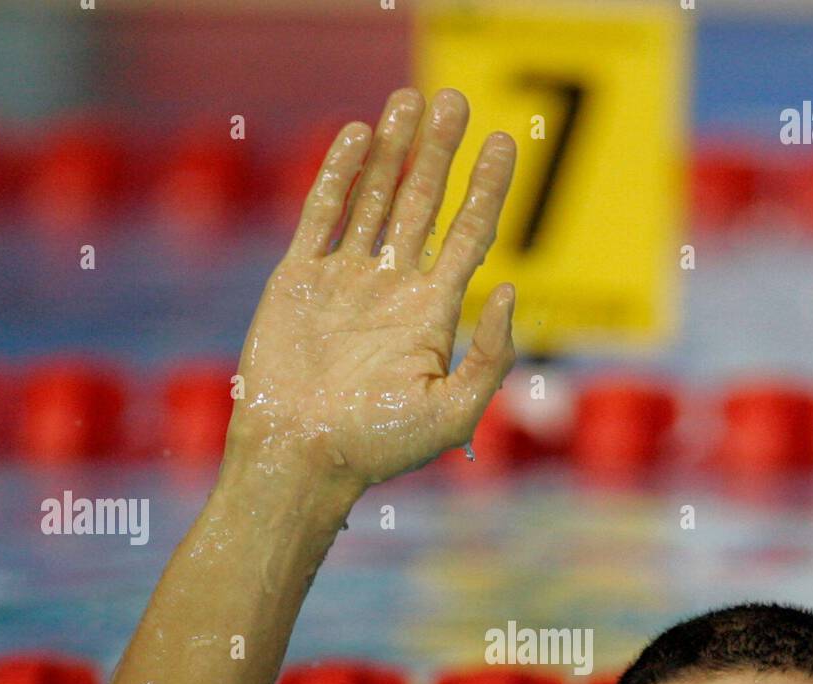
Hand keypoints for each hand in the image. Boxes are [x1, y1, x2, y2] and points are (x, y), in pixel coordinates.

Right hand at [225, 87, 516, 502]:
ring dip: (394, 152)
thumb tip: (512, 292)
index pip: (469, 236)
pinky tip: (361, 135)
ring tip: (411, 100)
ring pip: (376, 198)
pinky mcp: (300, 278)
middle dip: (441, 153)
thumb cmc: (378, 446)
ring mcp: (346, 280)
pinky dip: (341, 175)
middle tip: (454, 99)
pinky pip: (323, 213)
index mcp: (433, 314)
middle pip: (425, 204)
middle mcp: (393, 289)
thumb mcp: (453, 412)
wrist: (301, 454)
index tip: (506, 144)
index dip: (488, 190)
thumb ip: (490, 357)